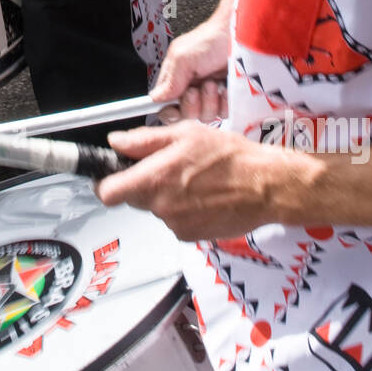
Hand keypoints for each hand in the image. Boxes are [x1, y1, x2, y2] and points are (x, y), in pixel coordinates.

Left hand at [98, 121, 304, 240]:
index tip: (111, 175)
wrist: (266, 186)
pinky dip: (182, 210)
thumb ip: (145, 140)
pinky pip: (174, 221)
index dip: (106, 182)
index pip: (107, 193)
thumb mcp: (185, 134)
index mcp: (154, 179)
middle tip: (166, 167)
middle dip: (142, 184)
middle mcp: (161, 206)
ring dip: (165, 196)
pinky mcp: (191, 236)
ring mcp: (175, 224)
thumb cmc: (230, 157)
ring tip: (193, 180)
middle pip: (133, 199)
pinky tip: (203, 196)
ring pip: (156, 209)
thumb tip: (117, 141)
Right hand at [150, 18, 230, 119]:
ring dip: (209, 101)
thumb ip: (169, 80)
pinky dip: (225, 103)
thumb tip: (156, 98)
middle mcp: (191, 88)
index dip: (168, 111)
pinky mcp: (227, 99)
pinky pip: (223, 113)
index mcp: (175, 79)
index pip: (164, 104)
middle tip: (196, 89)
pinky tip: (226, 89)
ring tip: (213, 83)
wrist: (240, 36)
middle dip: (191, 104)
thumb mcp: (183, 56)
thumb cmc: (212, 39)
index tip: (174, 109)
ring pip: (205, 116)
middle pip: (184, 115)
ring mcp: (210, 95)